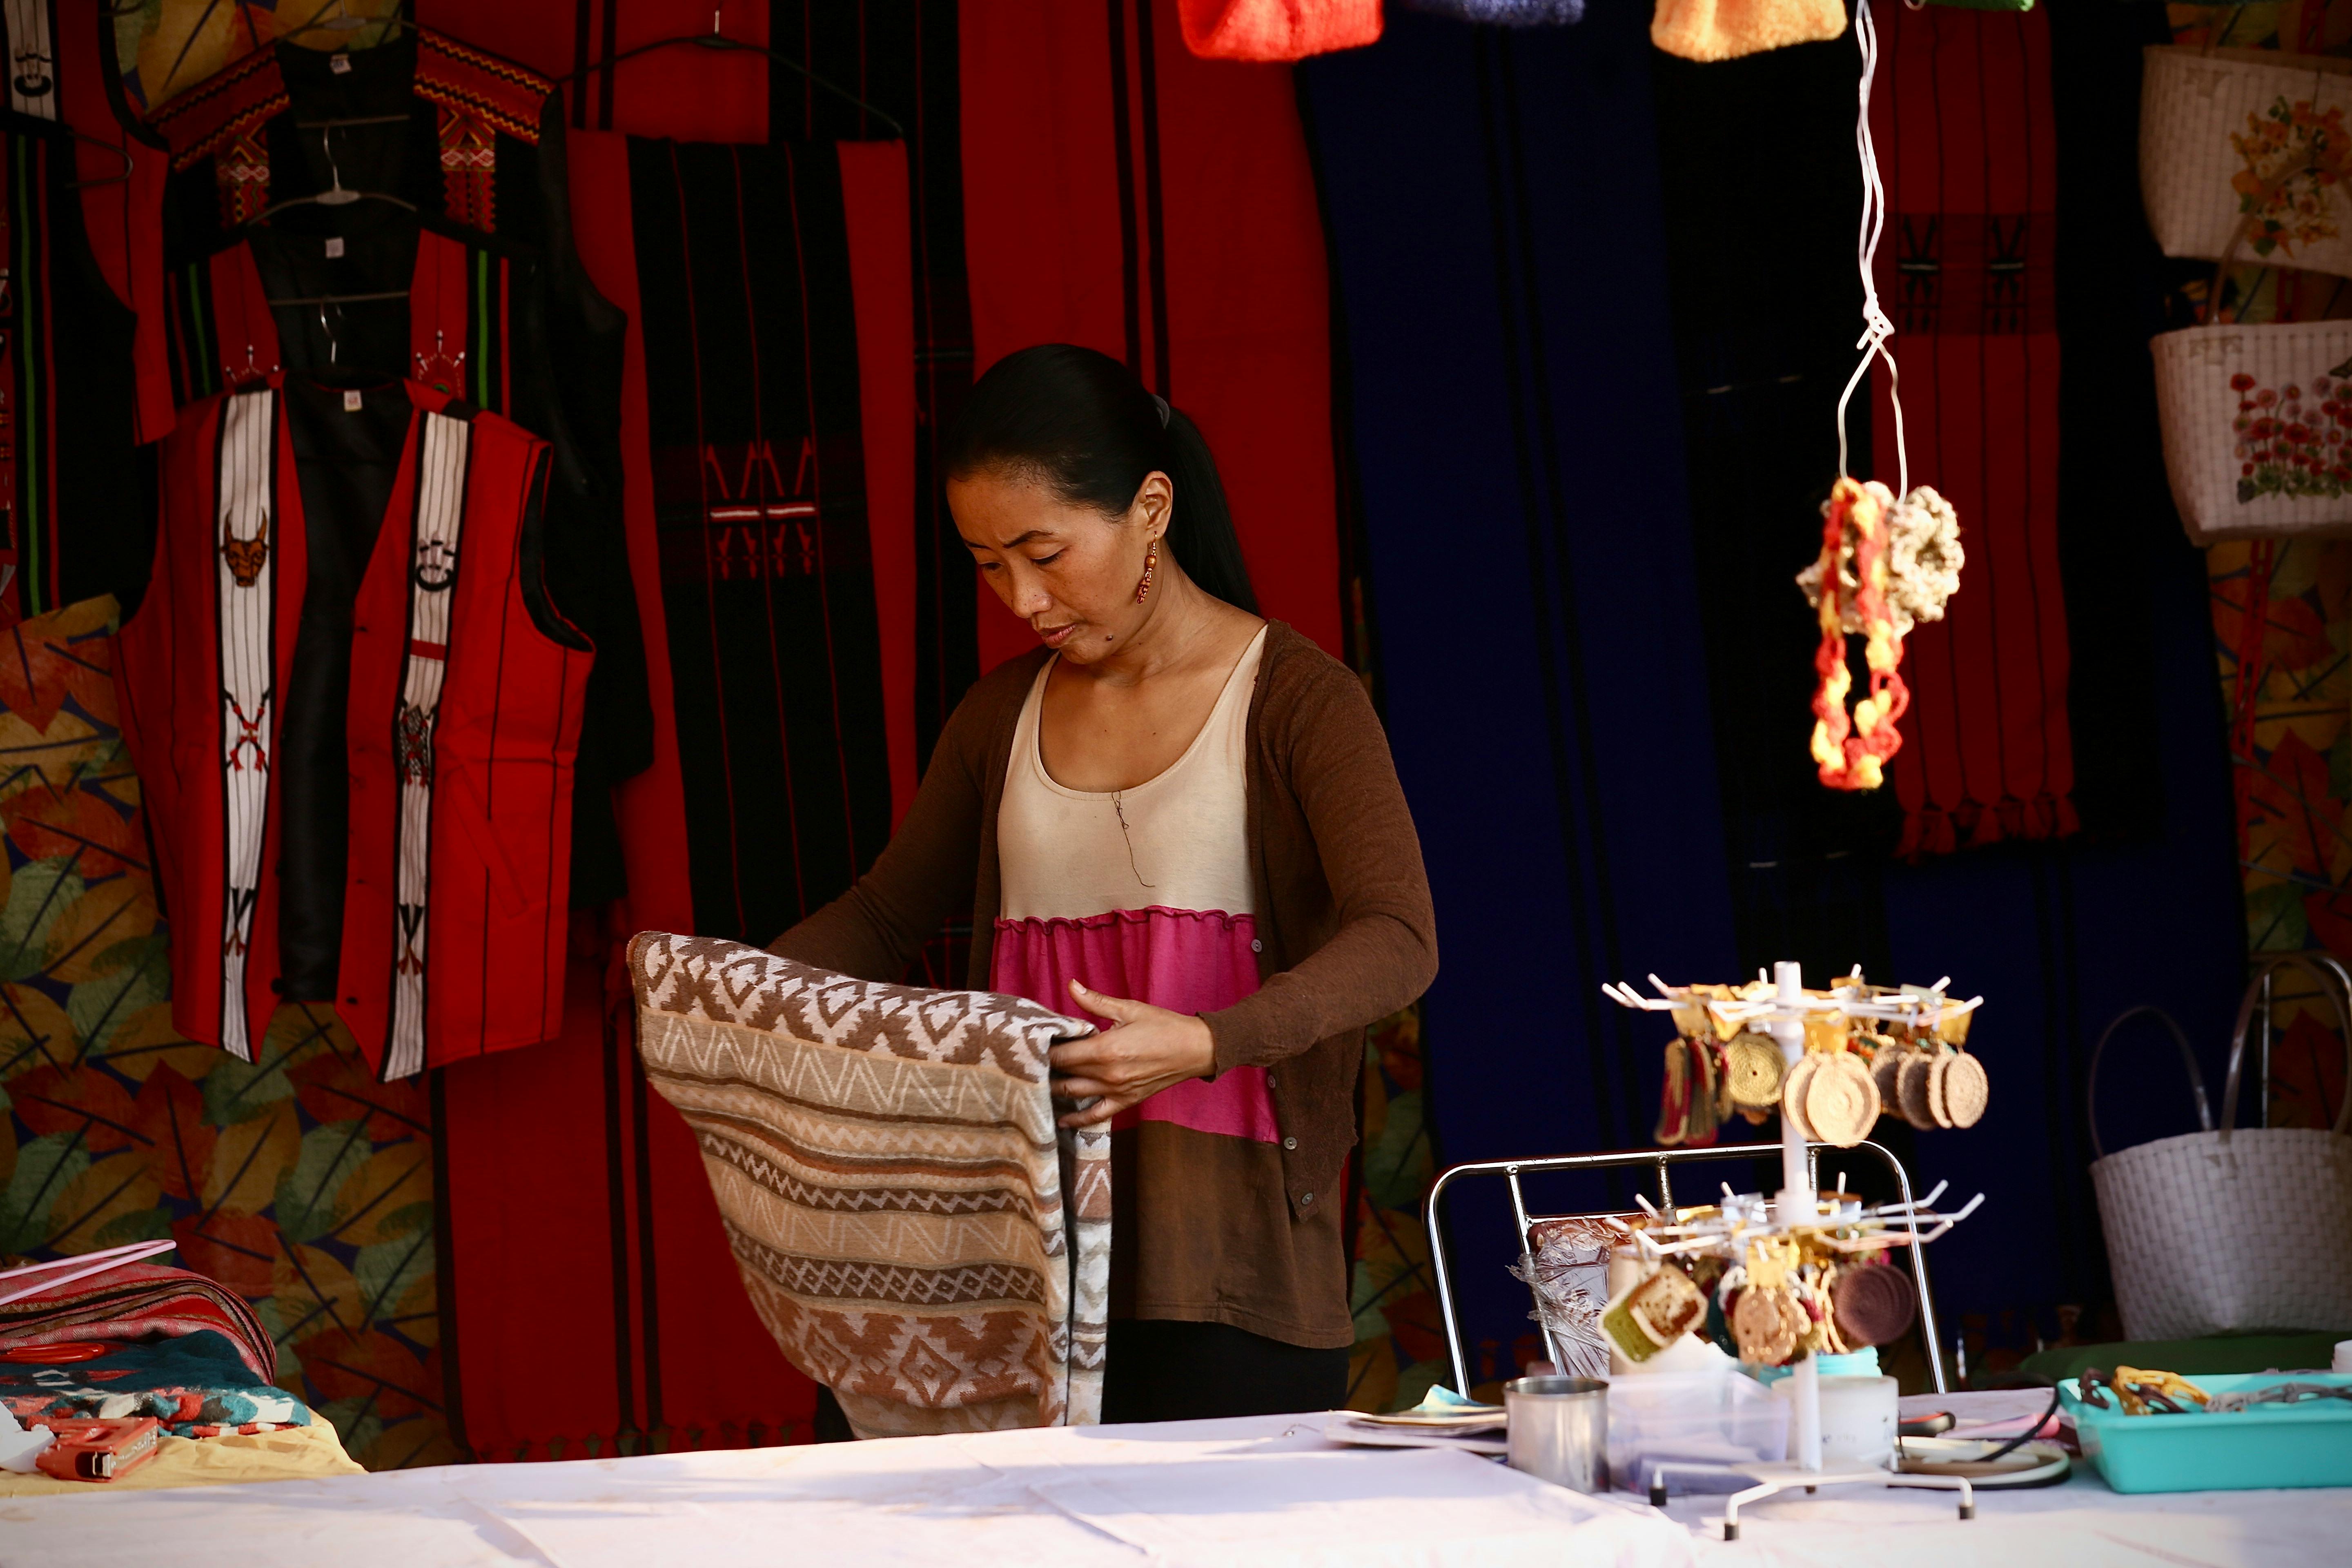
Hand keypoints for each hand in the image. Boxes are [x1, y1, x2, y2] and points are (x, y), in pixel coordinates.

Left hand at [1048, 979, 1216, 1126]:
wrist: (1196, 1049)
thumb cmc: (1164, 1026)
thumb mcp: (1129, 1009)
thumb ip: (1095, 1001)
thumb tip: (1071, 985)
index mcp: (1105, 1049)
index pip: (1062, 1054)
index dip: (1044, 1049)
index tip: (1034, 1043)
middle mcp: (1107, 1074)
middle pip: (1063, 1074)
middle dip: (1046, 1067)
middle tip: (1031, 1060)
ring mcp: (1116, 1091)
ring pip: (1072, 1095)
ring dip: (1054, 1089)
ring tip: (1038, 1082)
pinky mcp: (1125, 1102)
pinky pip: (1095, 1116)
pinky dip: (1076, 1120)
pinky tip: (1061, 1120)